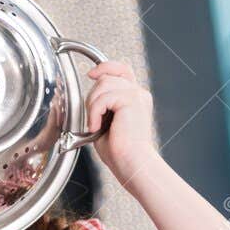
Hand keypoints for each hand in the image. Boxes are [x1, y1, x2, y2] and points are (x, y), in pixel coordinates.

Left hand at [84, 61, 159, 187]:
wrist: (131, 163)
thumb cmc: (119, 150)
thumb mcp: (106, 121)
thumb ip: (102, 104)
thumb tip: (90, 94)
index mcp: (135, 97)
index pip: (121, 69)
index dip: (105, 67)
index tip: (91, 73)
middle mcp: (139, 93)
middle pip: (107, 77)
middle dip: (92, 96)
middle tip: (93, 119)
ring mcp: (137, 95)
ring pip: (103, 85)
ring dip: (92, 105)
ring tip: (95, 124)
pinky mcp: (132, 100)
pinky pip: (103, 98)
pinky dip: (94, 113)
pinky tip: (97, 127)